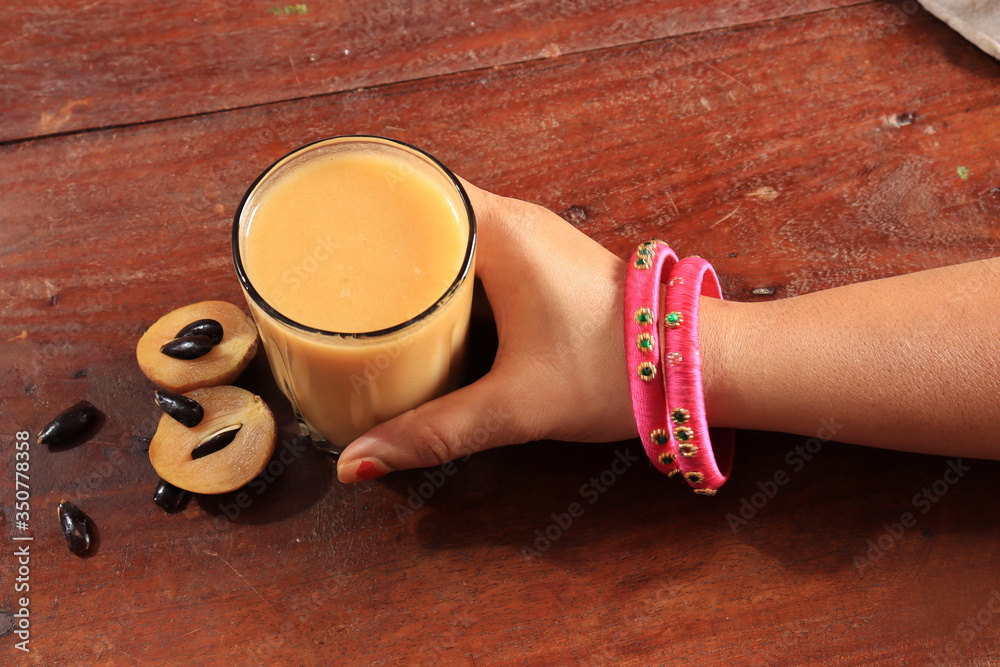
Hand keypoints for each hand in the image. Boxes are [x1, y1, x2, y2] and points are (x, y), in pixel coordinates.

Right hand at [336, 181, 637, 481]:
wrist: (693, 365)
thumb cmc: (615, 371)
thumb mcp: (513, 406)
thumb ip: (433, 432)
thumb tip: (360, 462)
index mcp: (501, 233)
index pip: (415, 185)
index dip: (362, 197)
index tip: (320, 218)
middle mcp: (514, 221)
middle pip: (426, 204)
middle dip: (375, 229)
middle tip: (324, 259)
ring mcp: (530, 239)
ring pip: (452, 228)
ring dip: (411, 249)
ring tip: (356, 278)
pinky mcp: (540, 263)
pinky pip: (475, 249)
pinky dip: (442, 268)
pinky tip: (418, 302)